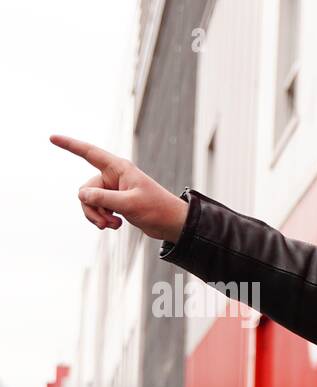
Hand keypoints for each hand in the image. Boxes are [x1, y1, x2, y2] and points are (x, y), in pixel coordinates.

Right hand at [50, 134, 188, 241]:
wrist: (172, 224)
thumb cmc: (158, 209)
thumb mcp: (129, 204)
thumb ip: (103, 199)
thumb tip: (81, 195)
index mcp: (119, 169)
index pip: (89, 153)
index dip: (70, 145)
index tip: (53, 138)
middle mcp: (114, 177)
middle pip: (86, 189)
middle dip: (92, 208)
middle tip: (106, 222)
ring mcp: (114, 190)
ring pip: (90, 202)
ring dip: (97, 216)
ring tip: (113, 226)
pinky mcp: (116, 203)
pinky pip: (97, 209)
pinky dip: (102, 219)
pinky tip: (116, 226)